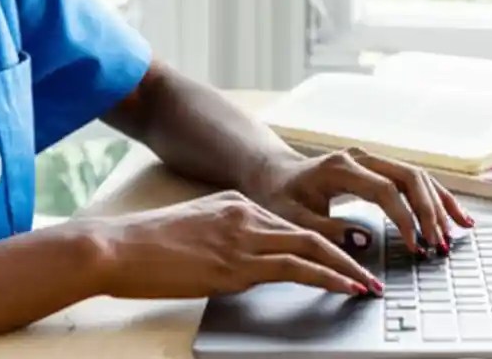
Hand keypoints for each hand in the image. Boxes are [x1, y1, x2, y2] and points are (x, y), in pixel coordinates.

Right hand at [87, 190, 383, 298]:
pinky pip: (295, 269)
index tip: (347, 254)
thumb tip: (239, 259)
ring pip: (311, 247)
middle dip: (348, 252)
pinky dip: (328, 277)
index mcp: (234, 203)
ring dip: (348, 268)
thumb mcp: (191, 231)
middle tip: (374, 270)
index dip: (323, 240)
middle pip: (310, 230)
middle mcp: (245, 214)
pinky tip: (347, 287)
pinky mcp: (236, 264)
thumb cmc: (143, 245)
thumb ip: (221, 237)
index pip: (289, 222)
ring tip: (371, 285)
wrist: (117, 247)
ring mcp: (242, 237)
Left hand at [244, 147, 474, 255]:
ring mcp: (371, 159)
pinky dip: (434, 197)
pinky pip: (413, 179)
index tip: (415, 246)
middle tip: (440, 243)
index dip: (405, 219)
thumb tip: (366, 241)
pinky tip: (452, 215)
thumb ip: (328, 231)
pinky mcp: (377, 167)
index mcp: (340, 168)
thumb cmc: (280, 197)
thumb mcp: (294, 219)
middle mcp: (360, 157)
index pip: (385, 190)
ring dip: (439, 203)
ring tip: (458, 231)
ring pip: (417, 176)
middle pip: (409, 178)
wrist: (272, 174)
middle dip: (430, 212)